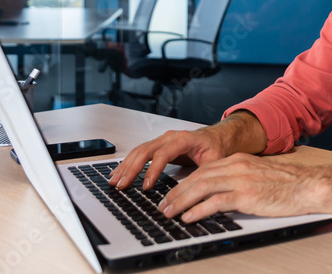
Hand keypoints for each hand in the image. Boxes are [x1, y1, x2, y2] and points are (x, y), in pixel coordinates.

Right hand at [109, 127, 227, 190]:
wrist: (216, 137)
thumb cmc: (215, 148)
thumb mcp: (214, 162)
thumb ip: (203, 175)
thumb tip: (194, 194)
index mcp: (184, 139)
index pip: (163, 153)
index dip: (153, 169)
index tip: (146, 186)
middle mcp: (170, 137)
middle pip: (146, 150)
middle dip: (132, 169)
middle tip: (122, 185)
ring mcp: (162, 140)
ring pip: (139, 151)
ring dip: (126, 166)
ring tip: (115, 181)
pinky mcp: (158, 146)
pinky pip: (140, 152)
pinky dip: (129, 163)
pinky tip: (120, 172)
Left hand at [158, 153, 322, 222]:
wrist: (309, 185)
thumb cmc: (288, 183)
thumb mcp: (258, 175)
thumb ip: (239, 179)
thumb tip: (220, 193)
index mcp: (238, 161)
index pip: (203, 170)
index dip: (184, 183)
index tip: (171, 194)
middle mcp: (237, 166)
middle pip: (198, 177)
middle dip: (176, 192)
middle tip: (163, 205)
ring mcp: (241, 180)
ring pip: (202, 187)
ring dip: (181, 201)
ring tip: (169, 213)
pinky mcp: (247, 195)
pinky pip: (217, 201)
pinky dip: (199, 209)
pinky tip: (189, 217)